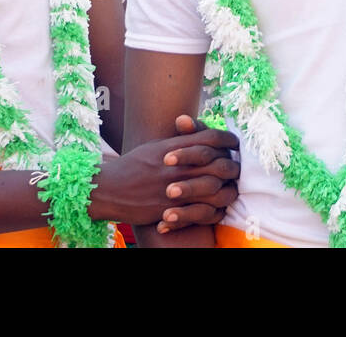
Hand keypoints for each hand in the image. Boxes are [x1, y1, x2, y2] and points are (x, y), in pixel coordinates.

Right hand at [90, 116, 238, 226]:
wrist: (108, 189)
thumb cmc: (131, 167)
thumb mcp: (154, 147)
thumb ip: (177, 141)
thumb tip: (198, 134)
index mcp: (173, 147)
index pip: (210, 137)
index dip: (228, 139)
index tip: (235, 143)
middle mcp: (176, 165)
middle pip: (218, 162)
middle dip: (232, 166)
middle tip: (237, 169)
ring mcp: (173, 188)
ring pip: (215, 189)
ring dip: (226, 191)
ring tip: (229, 190)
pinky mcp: (170, 209)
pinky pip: (201, 212)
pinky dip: (213, 211)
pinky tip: (216, 209)